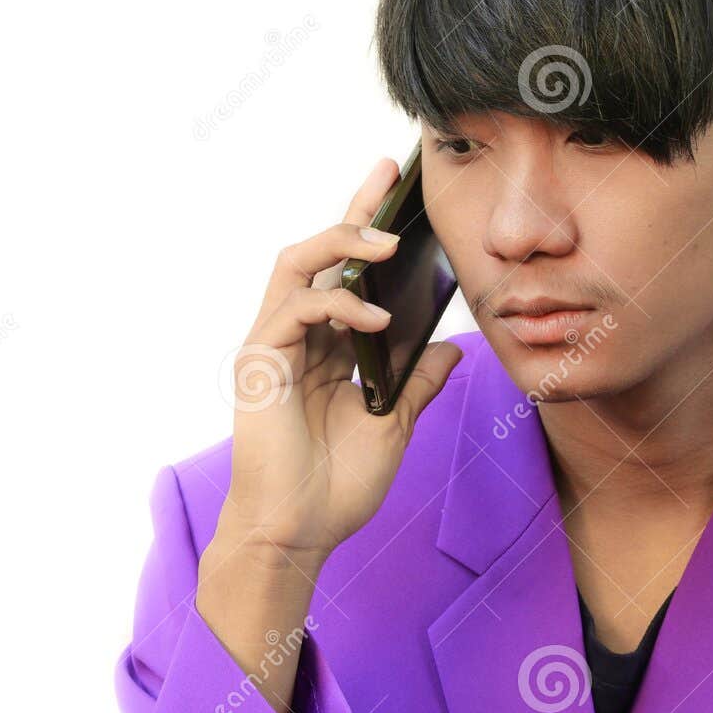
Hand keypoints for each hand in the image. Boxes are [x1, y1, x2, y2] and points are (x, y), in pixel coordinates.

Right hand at [216, 155, 463, 567]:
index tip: (395, 186)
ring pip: (294, 264)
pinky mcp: (260, 361)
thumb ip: (416, 383)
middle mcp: (293, 336)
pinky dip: (337, 305)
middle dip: (352, 211)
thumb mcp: (393, 426)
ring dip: (339, 244)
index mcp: (323, 346)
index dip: (364, 225)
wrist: (298, 534)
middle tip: (387, 178)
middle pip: (316, 251)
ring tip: (385, 243)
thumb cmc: (334, 486)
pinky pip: (295, 309)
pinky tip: (375, 319)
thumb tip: (452, 349)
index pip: (343, 273)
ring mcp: (273, 345)